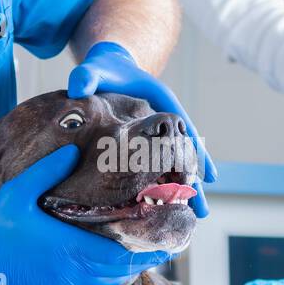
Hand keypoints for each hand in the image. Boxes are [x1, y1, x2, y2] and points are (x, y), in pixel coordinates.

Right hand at [0, 145, 171, 284]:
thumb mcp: (19, 191)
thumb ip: (48, 170)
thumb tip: (74, 150)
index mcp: (71, 246)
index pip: (121, 251)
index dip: (148, 244)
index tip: (166, 230)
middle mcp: (77, 267)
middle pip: (126, 267)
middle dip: (151, 253)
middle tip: (171, 234)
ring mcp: (71, 278)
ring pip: (116, 276)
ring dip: (137, 262)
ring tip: (156, 243)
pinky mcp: (65, 282)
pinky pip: (102, 280)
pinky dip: (119, 269)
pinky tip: (124, 255)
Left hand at [69, 41, 216, 217]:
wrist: (106, 68)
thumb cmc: (103, 69)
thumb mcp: (95, 70)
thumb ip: (87, 77)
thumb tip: (77, 86)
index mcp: (161, 101)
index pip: (182, 129)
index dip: (193, 153)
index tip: (206, 176)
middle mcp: (166, 118)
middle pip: (186, 152)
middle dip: (193, 181)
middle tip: (202, 211)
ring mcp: (159, 132)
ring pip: (176, 162)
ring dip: (185, 187)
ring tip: (197, 216)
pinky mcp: (149, 141)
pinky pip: (161, 165)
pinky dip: (168, 183)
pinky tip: (172, 205)